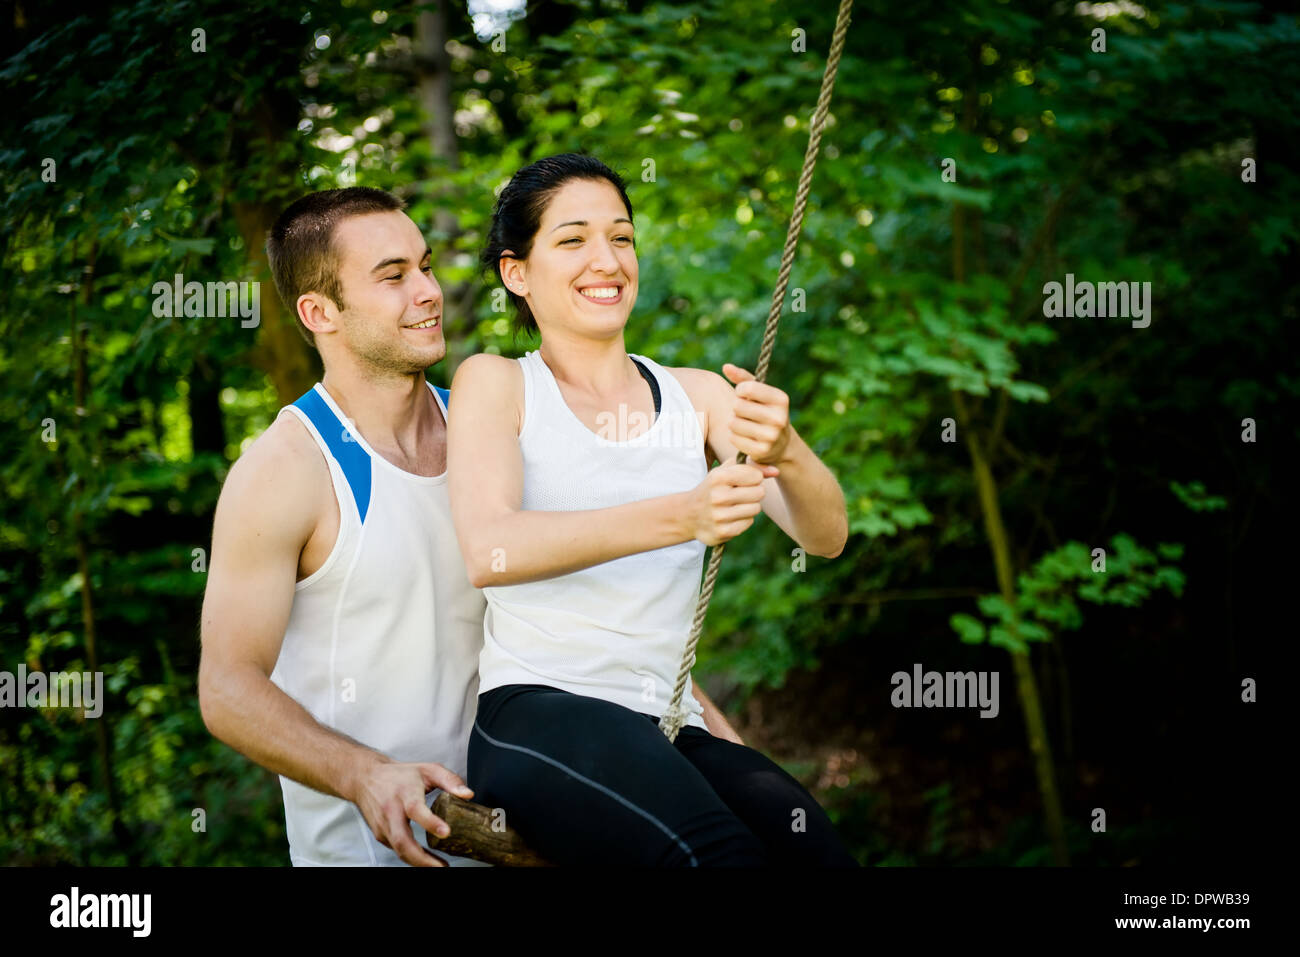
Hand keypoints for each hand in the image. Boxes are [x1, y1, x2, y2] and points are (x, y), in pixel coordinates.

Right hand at [351, 758, 474, 866]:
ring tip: (438, 866)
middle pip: (402, 839)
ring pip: (398, 849)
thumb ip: (450, 780)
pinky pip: (396, 849)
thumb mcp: (428, 769)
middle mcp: (391, 810)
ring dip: (418, 862)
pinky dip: (411, 857)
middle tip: (442, 866)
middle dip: (422, 858)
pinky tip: (426, 860)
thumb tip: (468, 794)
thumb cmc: (400, 774)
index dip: (430, 822)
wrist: (366, 778)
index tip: (446, 832)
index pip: (416, 809)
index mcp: (405, 793)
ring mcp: (383, 824)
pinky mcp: (380, 834)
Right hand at [686, 461, 778, 546]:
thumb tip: (776, 471)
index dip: (753, 478)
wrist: (688, 514)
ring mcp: (720, 516)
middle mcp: (718, 497)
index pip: (756, 476)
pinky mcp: (722, 532)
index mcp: (718, 478)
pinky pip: (748, 523)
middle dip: (754, 493)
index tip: (743, 481)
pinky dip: (743, 520)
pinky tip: (731, 517)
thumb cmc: (713, 489)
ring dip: (750, 507)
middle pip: (759, 493)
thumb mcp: (725, 472)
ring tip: (736, 505)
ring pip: (756, 509)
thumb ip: (751, 467)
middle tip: (741, 494)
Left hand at [721, 363, 791, 464]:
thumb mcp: (760, 393)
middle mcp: (779, 418)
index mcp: (781, 399)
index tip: (744, 395)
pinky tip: (744, 436)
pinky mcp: (762, 451)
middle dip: (736, 408)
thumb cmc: (765, 411)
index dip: (739, 391)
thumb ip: (743, 379)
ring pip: (733, 423)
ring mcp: (771, 436)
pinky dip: (734, 437)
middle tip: (744, 412)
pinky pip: (734, 438)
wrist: (780, 444)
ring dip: (733, 423)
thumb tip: (726, 367)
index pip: (747, 388)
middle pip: (738, 406)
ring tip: (743, 424)